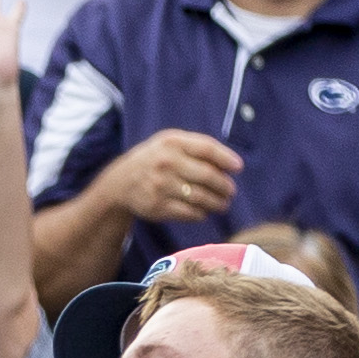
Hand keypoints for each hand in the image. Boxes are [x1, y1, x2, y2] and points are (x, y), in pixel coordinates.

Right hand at [105, 129, 241, 223]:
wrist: (120, 183)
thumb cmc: (155, 160)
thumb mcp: (170, 143)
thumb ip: (197, 147)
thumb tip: (231, 164)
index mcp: (172, 143)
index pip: (207, 149)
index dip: (226, 159)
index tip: (238, 168)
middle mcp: (166, 163)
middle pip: (208, 175)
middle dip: (225, 186)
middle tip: (230, 191)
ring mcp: (160, 186)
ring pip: (200, 197)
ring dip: (217, 203)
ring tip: (223, 204)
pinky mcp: (157, 206)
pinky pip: (188, 212)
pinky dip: (200, 214)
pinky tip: (203, 212)